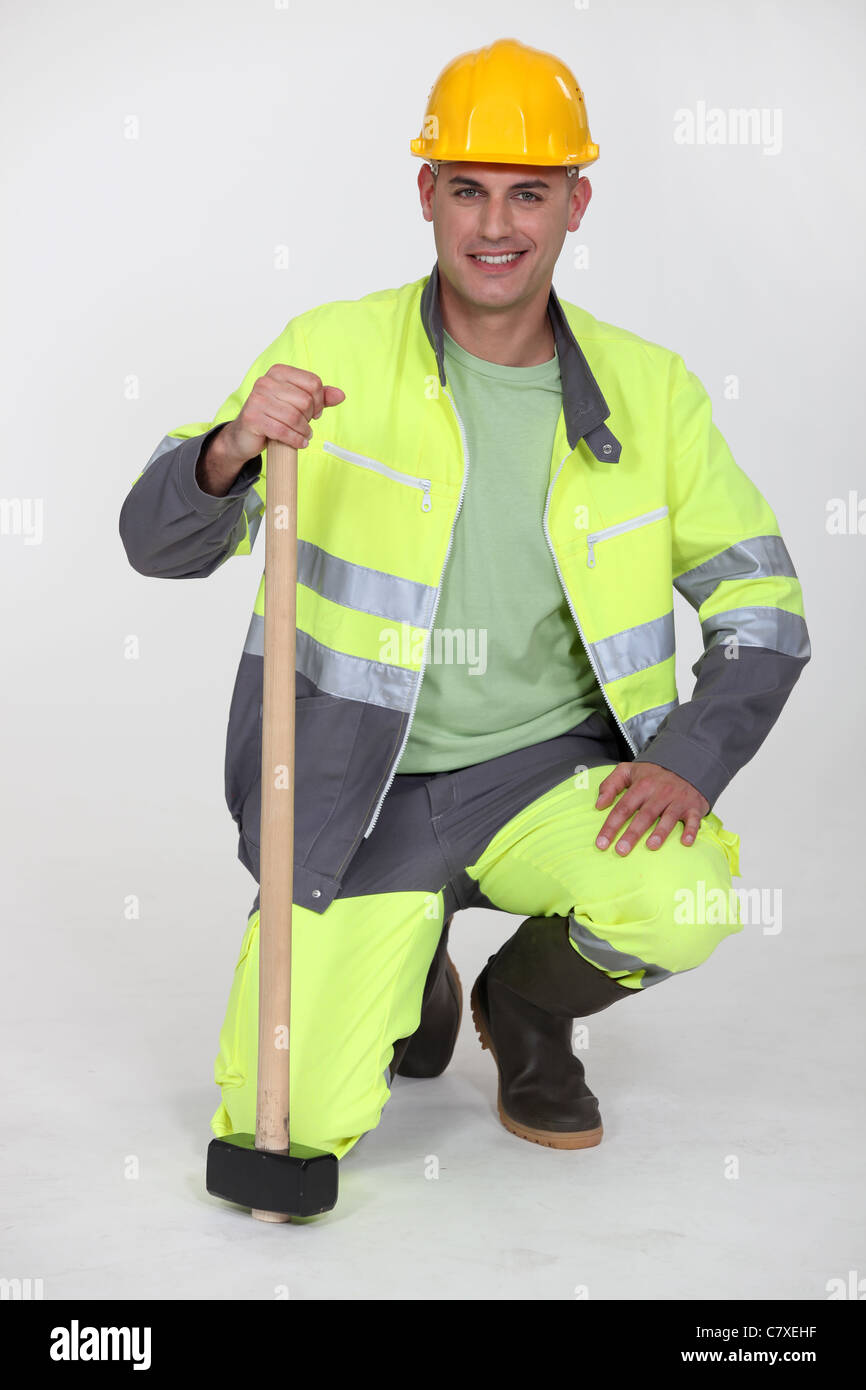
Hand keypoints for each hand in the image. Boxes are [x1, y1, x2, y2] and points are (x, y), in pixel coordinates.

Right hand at [223, 365, 345, 468]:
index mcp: (278, 372)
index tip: (314, 413)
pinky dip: (296, 440)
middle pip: (305, 401)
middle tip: (304, 426)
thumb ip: (318, 398)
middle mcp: (265, 382)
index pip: (313, 383)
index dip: (319, 402)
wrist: (244, 436)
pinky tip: (299, 443)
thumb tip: (341, 396)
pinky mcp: (252, 418)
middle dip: (309, 418)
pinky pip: (283, 431)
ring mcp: (257, 399)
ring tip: (303, 436)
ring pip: (295, 417)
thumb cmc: (272, 417)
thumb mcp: (297, 404)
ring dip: (304, 432)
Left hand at [594, 761, 709, 854]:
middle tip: (621, 850)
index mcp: (641, 786)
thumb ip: (610, 785)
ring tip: (651, 846)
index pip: (623, 808)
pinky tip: (686, 842)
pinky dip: (691, 830)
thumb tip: (599, 805)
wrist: (686, 763)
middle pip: (644, 816)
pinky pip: (694, 819)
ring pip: (668, 818)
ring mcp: (677, 800)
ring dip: (661, 832)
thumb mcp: (628, 771)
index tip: (601, 843)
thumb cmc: (654, 774)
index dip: (611, 826)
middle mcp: (659, 793)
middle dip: (632, 834)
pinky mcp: (693, 807)